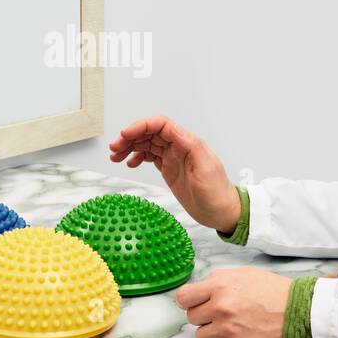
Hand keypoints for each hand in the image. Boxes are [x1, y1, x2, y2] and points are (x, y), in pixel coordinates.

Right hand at [109, 116, 240, 232]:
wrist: (222, 212)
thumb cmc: (217, 193)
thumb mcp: (206, 170)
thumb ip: (192, 148)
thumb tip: (175, 131)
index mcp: (188, 143)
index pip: (161, 125)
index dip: (141, 126)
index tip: (125, 135)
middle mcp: (179, 147)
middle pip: (150, 132)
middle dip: (130, 137)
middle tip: (115, 148)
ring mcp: (173, 157)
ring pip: (147, 143)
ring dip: (130, 146)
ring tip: (116, 156)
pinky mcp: (170, 168)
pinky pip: (150, 156)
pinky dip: (137, 157)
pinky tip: (130, 163)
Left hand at [176, 268, 291, 337]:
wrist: (299, 312)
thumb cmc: (274, 293)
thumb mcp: (243, 275)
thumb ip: (217, 283)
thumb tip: (199, 293)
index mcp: (220, 285)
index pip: (183, 297)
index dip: (189, 302)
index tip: (195, 304)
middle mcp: (221, 306)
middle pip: (192, 318)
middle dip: (204, 317)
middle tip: (221, 315)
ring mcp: (228, 329)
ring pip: (201, 337)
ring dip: (212, 335)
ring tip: (231, 327)